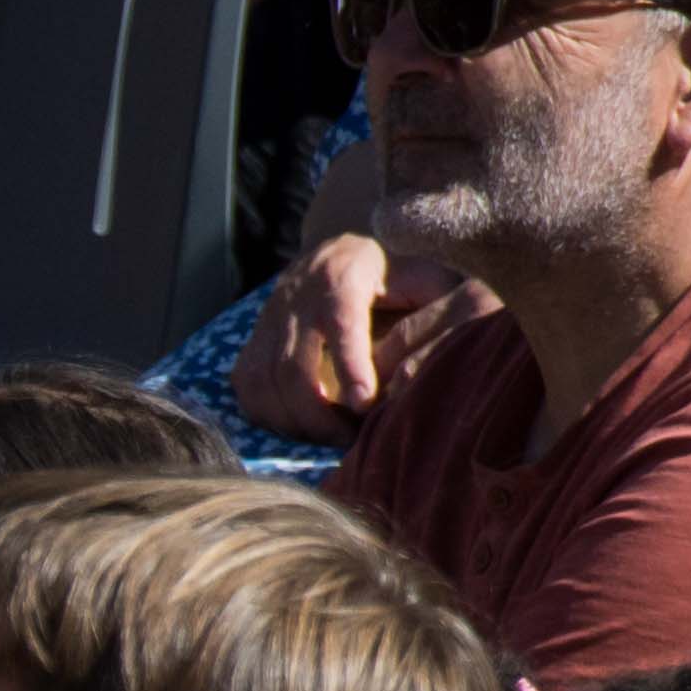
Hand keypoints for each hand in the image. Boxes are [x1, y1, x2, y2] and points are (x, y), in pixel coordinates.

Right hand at [228, 235, 473, 442]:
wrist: (338, 251)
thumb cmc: (395, 272)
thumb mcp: (424, 276)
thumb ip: (436, 309)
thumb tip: (443, 354)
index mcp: (342, 275)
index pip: (340, 324)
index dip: (349, 366)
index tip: (365, 406)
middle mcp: (296, 296)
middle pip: (293, 367)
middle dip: (321, 415)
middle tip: (351, 439)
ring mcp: (268, 320)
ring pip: (264, 383)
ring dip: (295, 421)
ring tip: (329, 437)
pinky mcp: (252, 339)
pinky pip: (247, 386)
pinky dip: (269, 415)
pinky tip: (300, 427)